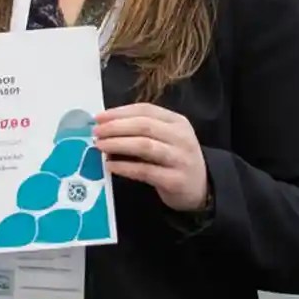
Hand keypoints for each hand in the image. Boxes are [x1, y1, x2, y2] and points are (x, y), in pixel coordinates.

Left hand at [94, 103, 208, 211]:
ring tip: (100, 145)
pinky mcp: (174, 180)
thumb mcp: (168, 138)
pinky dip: (125, 167)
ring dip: (118, 144)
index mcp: (177, 121)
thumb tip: (107, 125)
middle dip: (116, 127)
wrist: (201, 188)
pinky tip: (110, 165)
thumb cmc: (176, 159)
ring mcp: (179, 159)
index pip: (146, 110)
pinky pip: (145, 171)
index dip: (120, 112)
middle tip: (97, 132)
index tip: (98, 117)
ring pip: (144, 145)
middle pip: (144, 125)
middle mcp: (181, 137)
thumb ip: (144, 130)